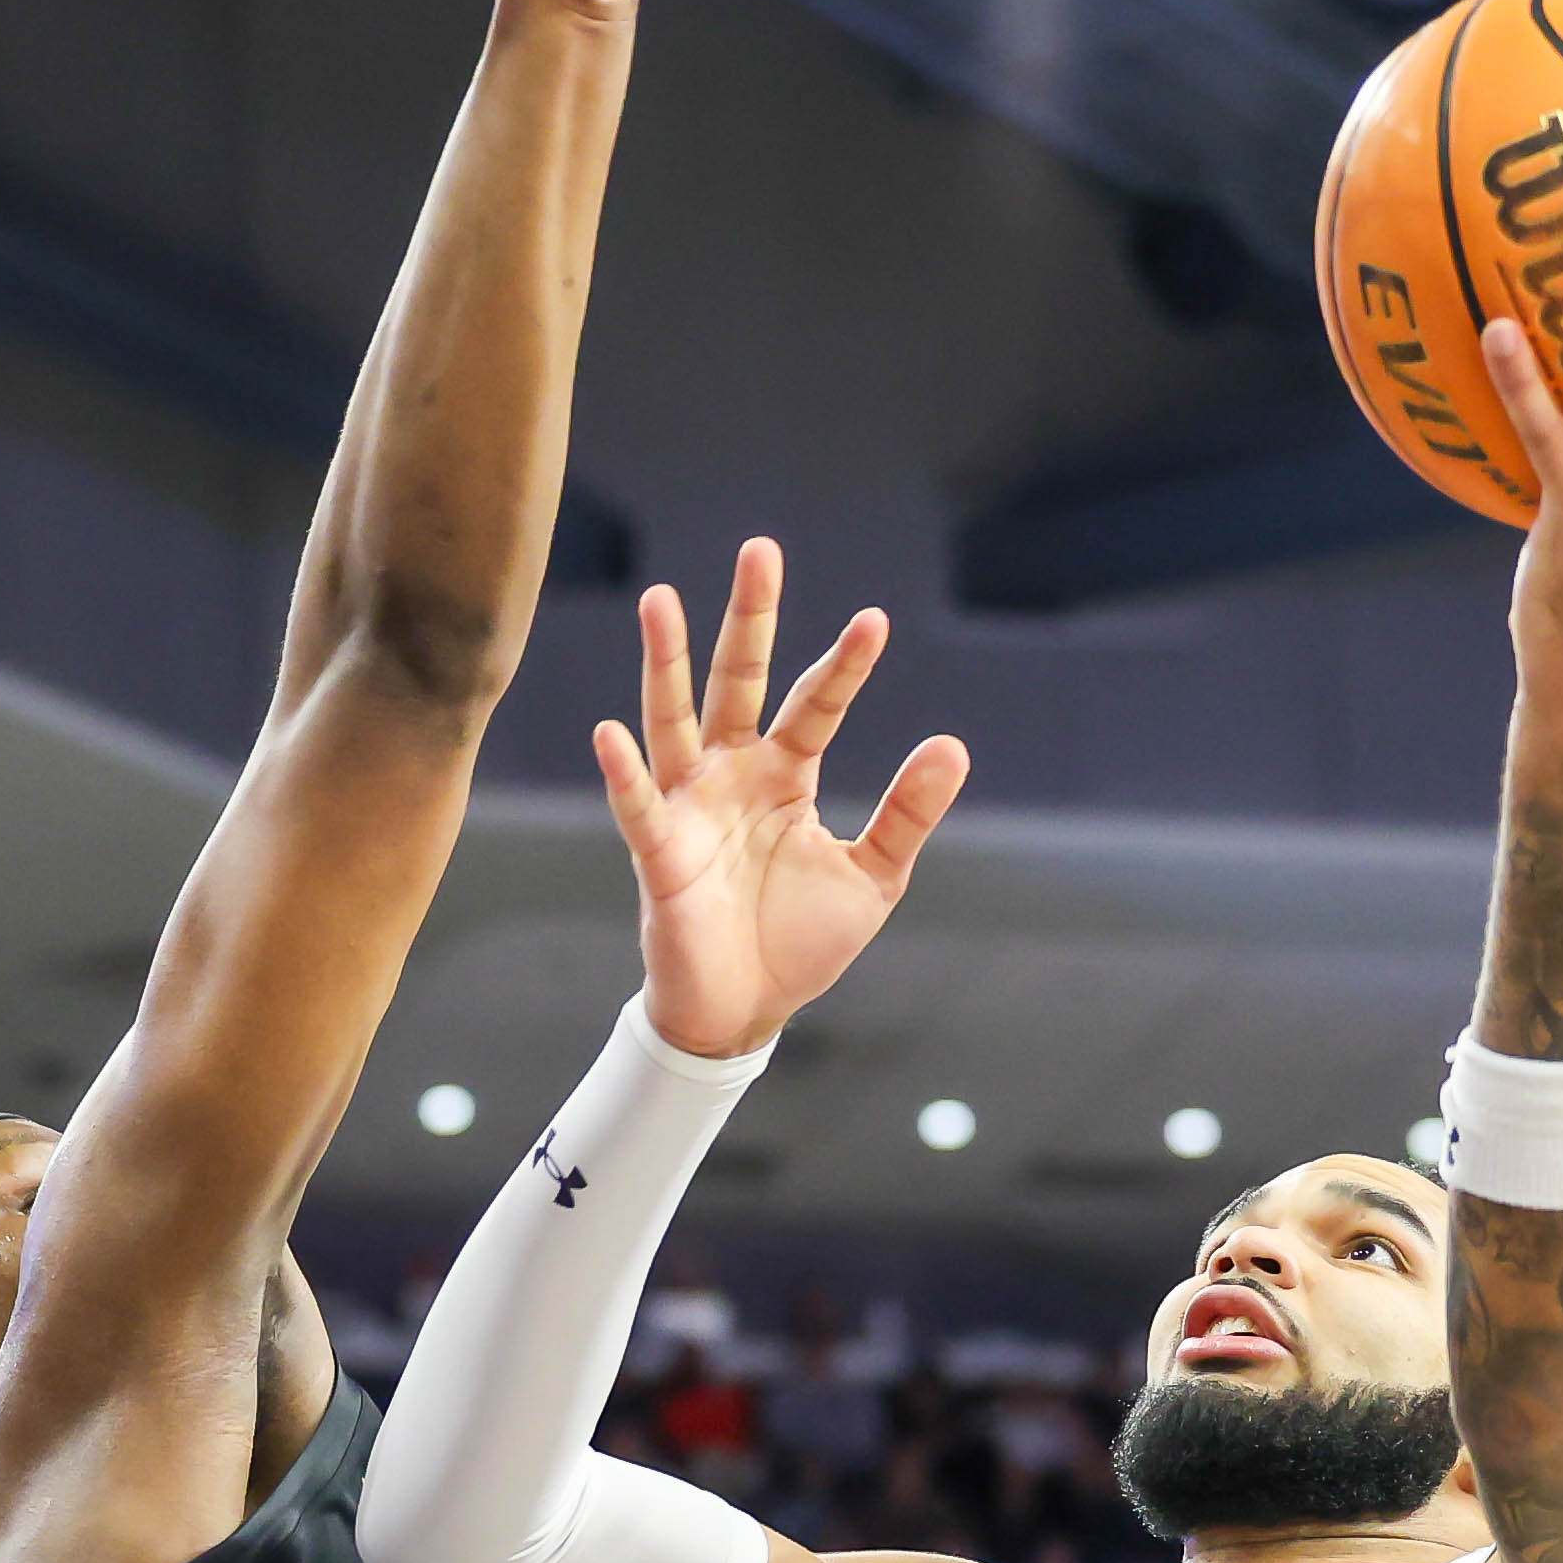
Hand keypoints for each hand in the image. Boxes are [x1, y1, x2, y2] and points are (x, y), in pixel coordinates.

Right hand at [594, 544, 969, 1059]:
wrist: (745, 1011)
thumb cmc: (798, 940)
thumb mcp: (873, 876)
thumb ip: (907, 812)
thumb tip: (953, 744)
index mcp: (785, 775)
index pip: (817, 704)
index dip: (845, 666)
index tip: (875, 621)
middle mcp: (733, 774)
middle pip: (739, 681)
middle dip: (749, 619)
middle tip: (760, 551)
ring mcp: (690, 806)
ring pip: (675, 719)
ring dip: (667, 663)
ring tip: (661, 600)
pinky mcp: (659, 853)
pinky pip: (638, 805)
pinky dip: (624, 772)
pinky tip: (609, 731)